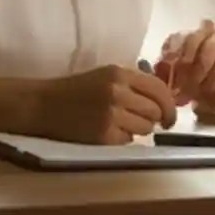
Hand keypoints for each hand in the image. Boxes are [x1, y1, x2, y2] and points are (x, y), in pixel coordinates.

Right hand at [31, 64, 177, 144]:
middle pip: (155, 111)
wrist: (44, 104)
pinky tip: (110, 131)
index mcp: (121, 74)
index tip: (169, 116)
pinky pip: (128, 140)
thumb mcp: (107, 75)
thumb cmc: (77, 89)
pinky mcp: (103, 135)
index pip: (159, 89)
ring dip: (139, 130)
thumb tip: (163, 100)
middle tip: (145, 121)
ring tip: (123, 124)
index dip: (170, 105)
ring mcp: (110, 114)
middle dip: (154, 119)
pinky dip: (123, 138)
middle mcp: (118, 92)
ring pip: (146, 128)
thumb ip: (134, 83)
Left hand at [167, 20, 214, 106]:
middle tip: (190, 93)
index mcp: (202, 31)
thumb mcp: (179, 62)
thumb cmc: (197, 67)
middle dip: (196, 76)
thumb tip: (161, 72)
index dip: (183, 64)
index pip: (192, 41)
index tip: (176, 84)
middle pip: (209, 52)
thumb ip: (168, 65)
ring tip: (203, 98)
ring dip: (210, 86)